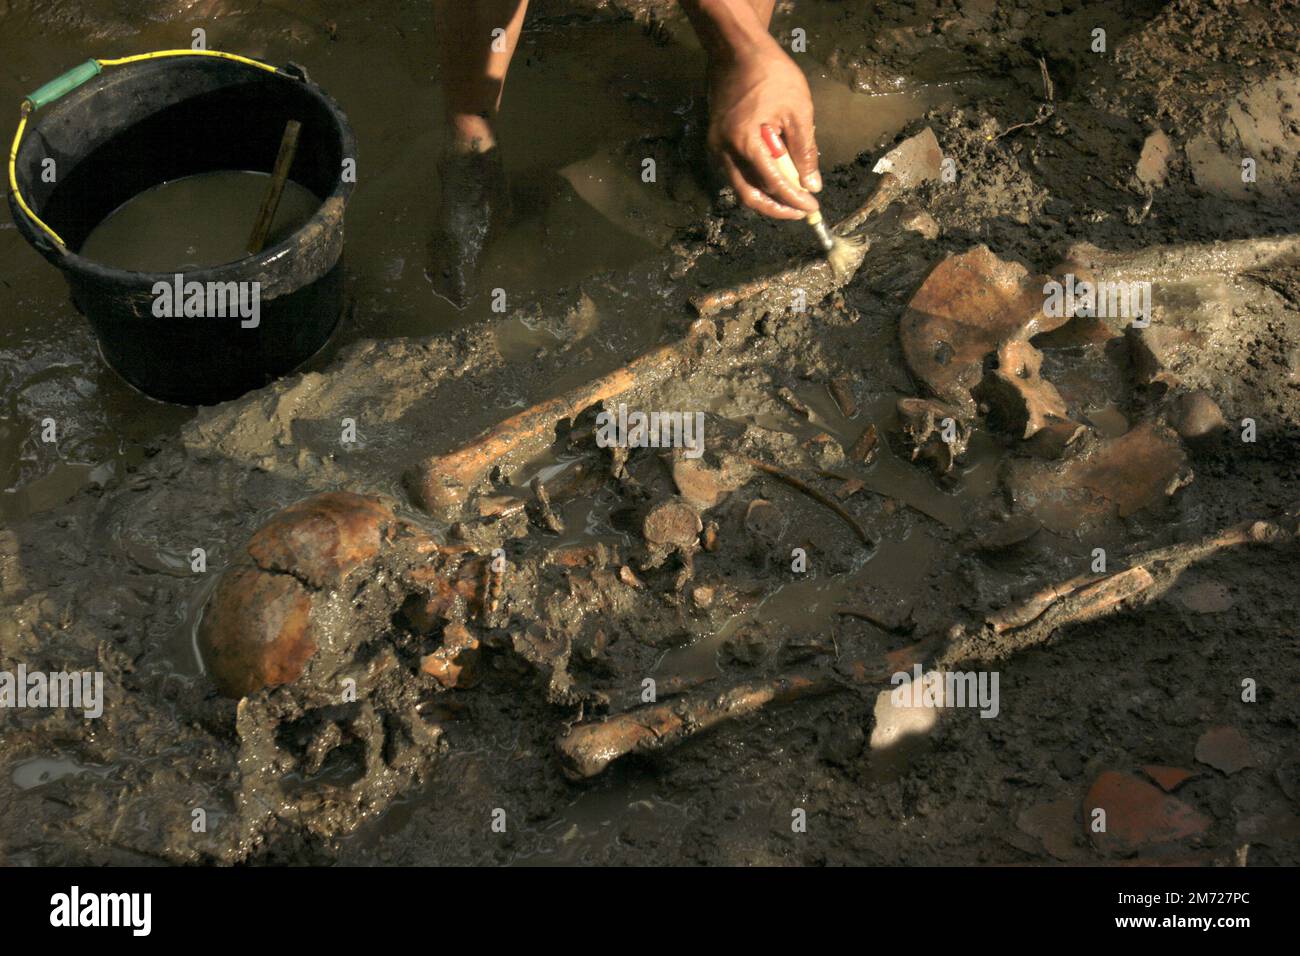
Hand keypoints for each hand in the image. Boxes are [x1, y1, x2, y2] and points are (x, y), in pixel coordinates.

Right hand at [705, 38, 821, 219]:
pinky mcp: (717, 140)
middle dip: (776, 207)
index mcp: (745, 142)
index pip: (772, 184)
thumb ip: (805, 152)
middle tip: (799, 211)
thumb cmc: (770, 73)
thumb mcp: (798, 111)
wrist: (736, 49)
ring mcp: (717, 146)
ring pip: (740, 184)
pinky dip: (755, 178)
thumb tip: (812, 184)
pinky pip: (736, 169)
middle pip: (748, 195)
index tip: (813, 205)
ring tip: (790, 195)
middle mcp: (724, 150)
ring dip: (766, 194)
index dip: (794, 199)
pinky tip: (774, 175)